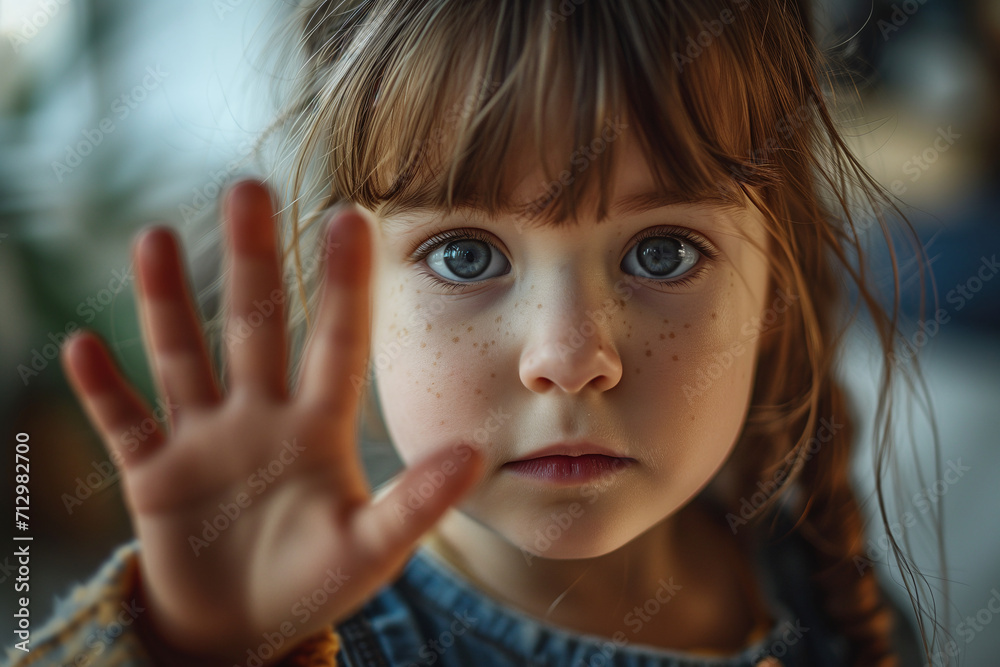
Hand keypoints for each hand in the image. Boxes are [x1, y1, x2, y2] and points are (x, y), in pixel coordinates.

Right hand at [60, 180, 482, 664]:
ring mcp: (205, 440)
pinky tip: (82, 347)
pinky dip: (102, 391)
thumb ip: (416, 504)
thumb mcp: (371, 549)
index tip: (352, 217)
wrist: (245, 627)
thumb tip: (474, 455)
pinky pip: (125, 424)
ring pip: (185, 357)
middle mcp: (261, 418)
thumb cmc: (316, 582)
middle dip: (251, 262)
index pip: (338, 343)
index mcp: (319, 430)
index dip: (345, 284)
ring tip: (154, 236)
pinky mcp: (155, 475)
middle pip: (255, 326)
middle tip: (248, 188)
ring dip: (167, 303)